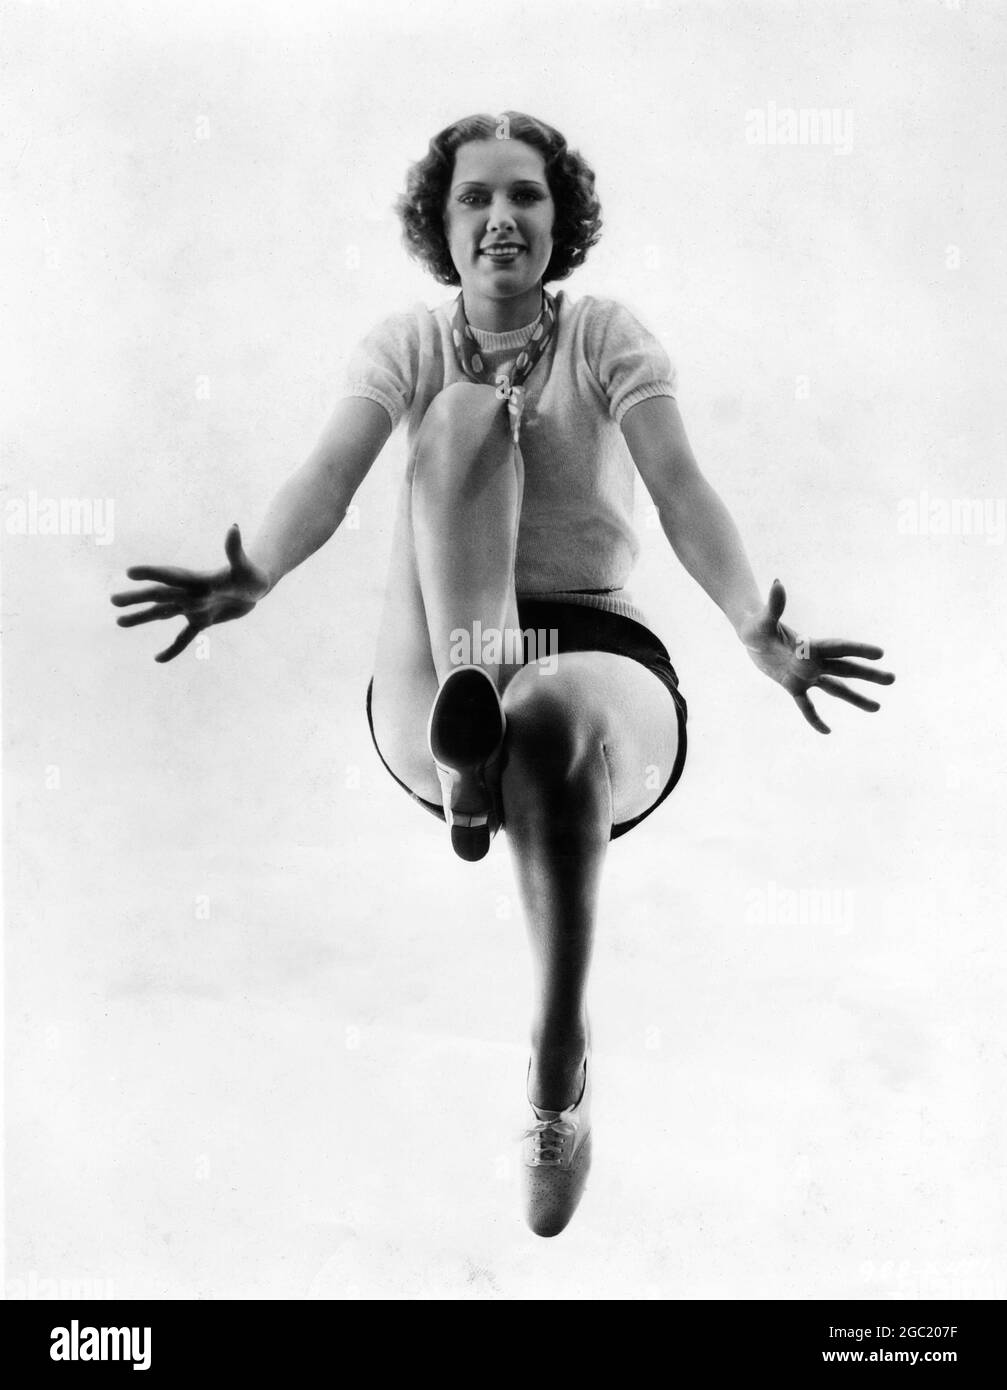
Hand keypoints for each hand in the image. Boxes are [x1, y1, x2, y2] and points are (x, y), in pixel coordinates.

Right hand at [110, 523, 269, 662]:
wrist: (256, 587)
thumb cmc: (252, 573)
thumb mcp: (245, 566)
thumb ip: (235, 550)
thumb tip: (233, 527)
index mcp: (197, 579)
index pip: (171, 575)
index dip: (152, 573)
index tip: (130, 572)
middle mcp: (190, 593)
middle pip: (159, 595)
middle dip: (137, 598)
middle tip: (113, 600)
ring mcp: (194, 607)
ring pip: (162, 614)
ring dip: (142, 618)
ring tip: (119, 622)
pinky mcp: (202, 621)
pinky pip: (184, 638)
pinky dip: (173, 649)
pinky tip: (158, 659)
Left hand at [737, 579, 894, 733]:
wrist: (751, 635)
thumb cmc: (756, 624)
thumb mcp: (763, 619)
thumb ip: (773, 605)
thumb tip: (777, 584)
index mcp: (809, 645)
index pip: (838, 648)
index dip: (858, 650)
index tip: (880, 653)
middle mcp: (813, 661)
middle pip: (846, 668)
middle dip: (868, 674)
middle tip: (892, 679)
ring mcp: (806, 675)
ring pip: (836, 688)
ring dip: (855, 698)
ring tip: (877, 707)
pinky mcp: (793, 686)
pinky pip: (806, 706)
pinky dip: (814, 718)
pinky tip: (826, 732)